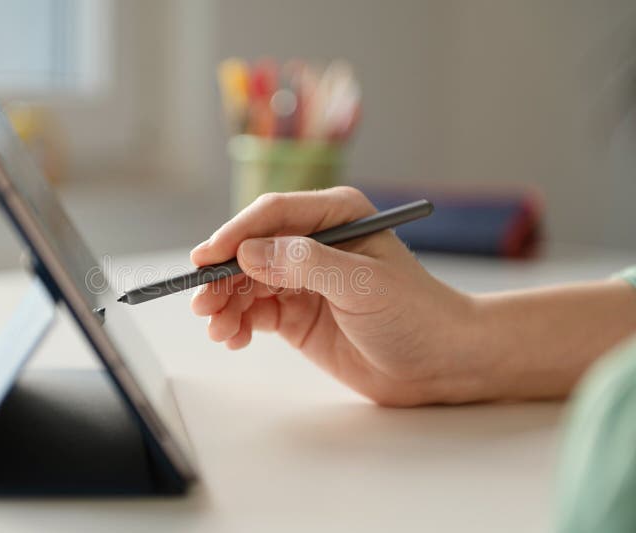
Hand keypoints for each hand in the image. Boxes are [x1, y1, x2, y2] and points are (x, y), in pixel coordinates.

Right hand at [190, 187, 485, 405]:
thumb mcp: (363, 284)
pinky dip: (238, 323)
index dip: (235, 233)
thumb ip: (306, 264)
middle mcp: (313, 241)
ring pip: (246, 282)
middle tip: (201, 303)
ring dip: (225, 303)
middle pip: (250, 249)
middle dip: (222, 276)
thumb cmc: (414, 313)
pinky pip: (254, 311)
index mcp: (335, 216)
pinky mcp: (296, 312)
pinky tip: (233, 339)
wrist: (438, 363)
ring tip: (217, 329)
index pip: (273, 214)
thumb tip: (247, 253)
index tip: (207, 257)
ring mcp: (302, 278)